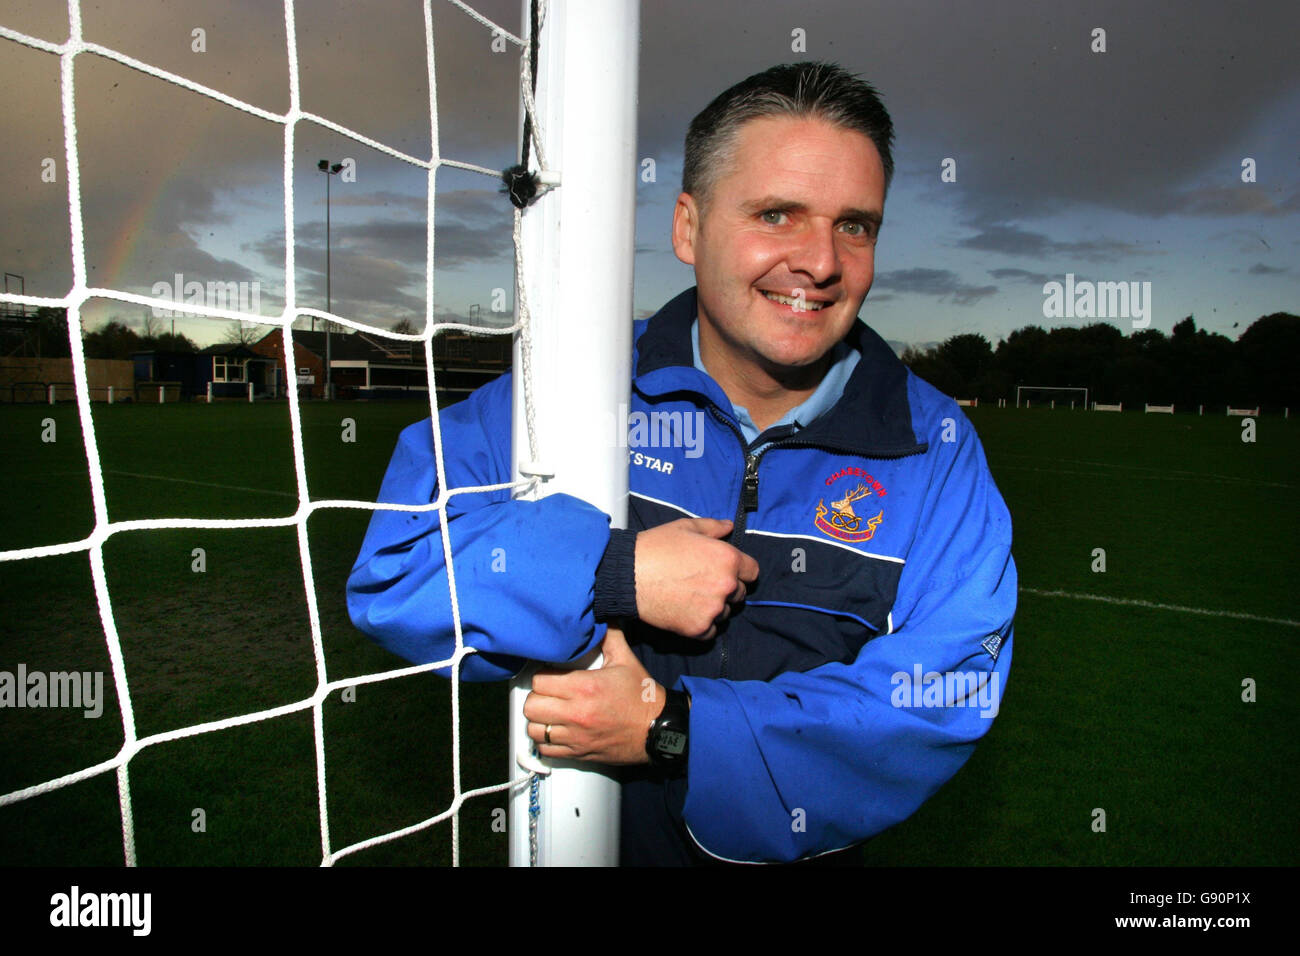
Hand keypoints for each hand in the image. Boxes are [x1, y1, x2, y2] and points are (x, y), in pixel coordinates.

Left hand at [524, 627, 663, 764]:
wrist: (658, 729)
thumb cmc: (643, 696)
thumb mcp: (626, 661)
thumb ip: (610, 636)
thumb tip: (604, 615)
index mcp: (585, 687)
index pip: (540, 681)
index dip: (542, 676)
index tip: (550, 676)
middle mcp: (577, 713)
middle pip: (531, 706)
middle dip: (536, 698)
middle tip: (547, 695)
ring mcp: (576, 737)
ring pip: (534, 730)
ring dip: (538, 721)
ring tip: (549, 714)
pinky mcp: (579, 754)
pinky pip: (547, 751)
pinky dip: (547, 741)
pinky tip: (556, 732)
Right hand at [634, 518, 759, 638]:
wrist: (627, 575)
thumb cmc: (655, 548)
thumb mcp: (686, 528)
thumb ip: (713, 527)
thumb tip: (729, 526)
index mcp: (727, 559)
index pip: (752, 571)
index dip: (740, 570)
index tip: (727, 572)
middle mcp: (725, 585)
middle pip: (740, 593)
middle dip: (726, 589)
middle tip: (702, 583)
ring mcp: (713, 609)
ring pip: (725, 613)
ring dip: (714, 607)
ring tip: (690, 596)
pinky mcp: (698, 628)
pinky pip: (711, 631)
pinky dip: (701, 624)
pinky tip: (685, 610)